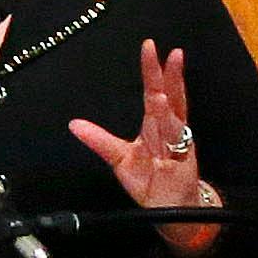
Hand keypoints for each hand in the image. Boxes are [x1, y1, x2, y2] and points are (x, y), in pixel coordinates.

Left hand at [67, 40, 218, 220]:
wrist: (170, 211)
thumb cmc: (150, 181)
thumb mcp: (118, 157)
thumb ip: (98, 139)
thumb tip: (73, 124)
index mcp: (155, 124)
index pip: (154, 90)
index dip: (152, 69)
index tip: (150, 46)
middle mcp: (168, 128)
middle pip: (168, 96)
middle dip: (166, 74)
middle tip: (163, 52)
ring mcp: (178, 143)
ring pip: (173, 117)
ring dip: (169, 100)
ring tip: (165, 83)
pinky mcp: (183, 160)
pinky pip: (177, 143)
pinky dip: (172, 129)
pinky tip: (168, 114)